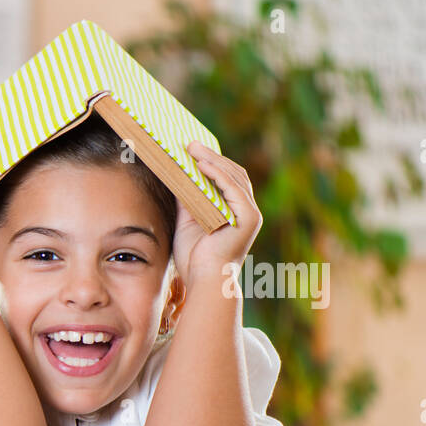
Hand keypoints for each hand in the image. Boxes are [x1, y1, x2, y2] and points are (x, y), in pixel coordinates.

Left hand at [173, 140, 262, 292]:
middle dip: (210, 156)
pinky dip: (217, 175)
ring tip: (192, 148)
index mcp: (234, 210)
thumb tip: (175, 174)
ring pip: (233, 177)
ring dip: (212, 160)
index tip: (190, 148)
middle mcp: (246, 210)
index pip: (226, 178)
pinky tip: (201, 164)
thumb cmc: (194, 258)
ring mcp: (250, 214)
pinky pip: (233, 189)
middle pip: (231, 173)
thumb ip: (185, 199)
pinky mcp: (249, 218)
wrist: (203, 282)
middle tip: (189, 143)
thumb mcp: (186, 221)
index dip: (210, 161)